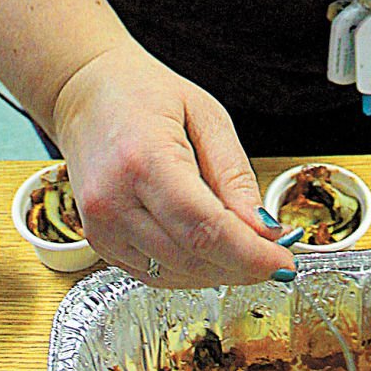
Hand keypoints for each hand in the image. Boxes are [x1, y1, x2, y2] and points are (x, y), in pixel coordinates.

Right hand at [51, 37, 294, 287]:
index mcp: (144, 160)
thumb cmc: (145, 95)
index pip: (204, 228)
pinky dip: (190, 269)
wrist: (86, 95)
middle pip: (191, 259)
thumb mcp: (205, 115)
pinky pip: (154, 274)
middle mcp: (114, 201)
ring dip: (219, 271)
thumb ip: (234, 174)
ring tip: (246, 246)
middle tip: (276, 256)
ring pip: (175, 275)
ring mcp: (100, 227)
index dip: (249, 255)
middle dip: (243, 265)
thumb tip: (263, 230)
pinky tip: (210, 247)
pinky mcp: (98, 242)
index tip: (284, 264)